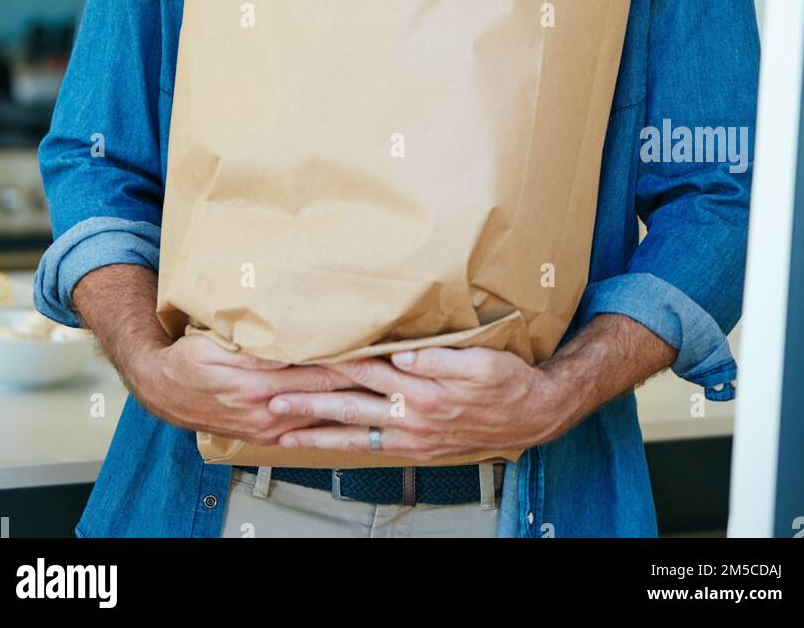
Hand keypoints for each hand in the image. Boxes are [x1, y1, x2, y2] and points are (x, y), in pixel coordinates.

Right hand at [130, 333, 371, 445]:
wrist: (164, 392)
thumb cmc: (190, 358)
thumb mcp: (217, 340)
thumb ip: (255, 337)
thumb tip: (291, 325)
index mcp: (255, 380)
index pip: (312, 366)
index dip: (345, 355)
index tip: (373, 341)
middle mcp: (265, 407)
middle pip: (323, 390)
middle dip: (358, 376)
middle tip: (390, 361)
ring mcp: (268, 426)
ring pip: (320, 411)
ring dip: (351, 398)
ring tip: (383, 384)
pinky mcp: (267, 435)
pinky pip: (307, 426)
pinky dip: (332, 416)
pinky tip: (354, 408)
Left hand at [266, 346, 562, 458]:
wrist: (532, 415)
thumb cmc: (506, 381)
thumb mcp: (479, 361)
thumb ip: (437, 359)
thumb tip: (401, 354)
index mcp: (422, 390)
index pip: (364, 372)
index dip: (329, 365)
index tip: (297, 359)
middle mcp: (412, 416)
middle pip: (349, 408)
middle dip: (307, 407)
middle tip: (271, 404)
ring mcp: (413, 436)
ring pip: (355, 434)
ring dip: (317, 435)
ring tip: (283, 435)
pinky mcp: (420, 447)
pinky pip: (373, 448)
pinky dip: (345, 447)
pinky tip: (326, 447)